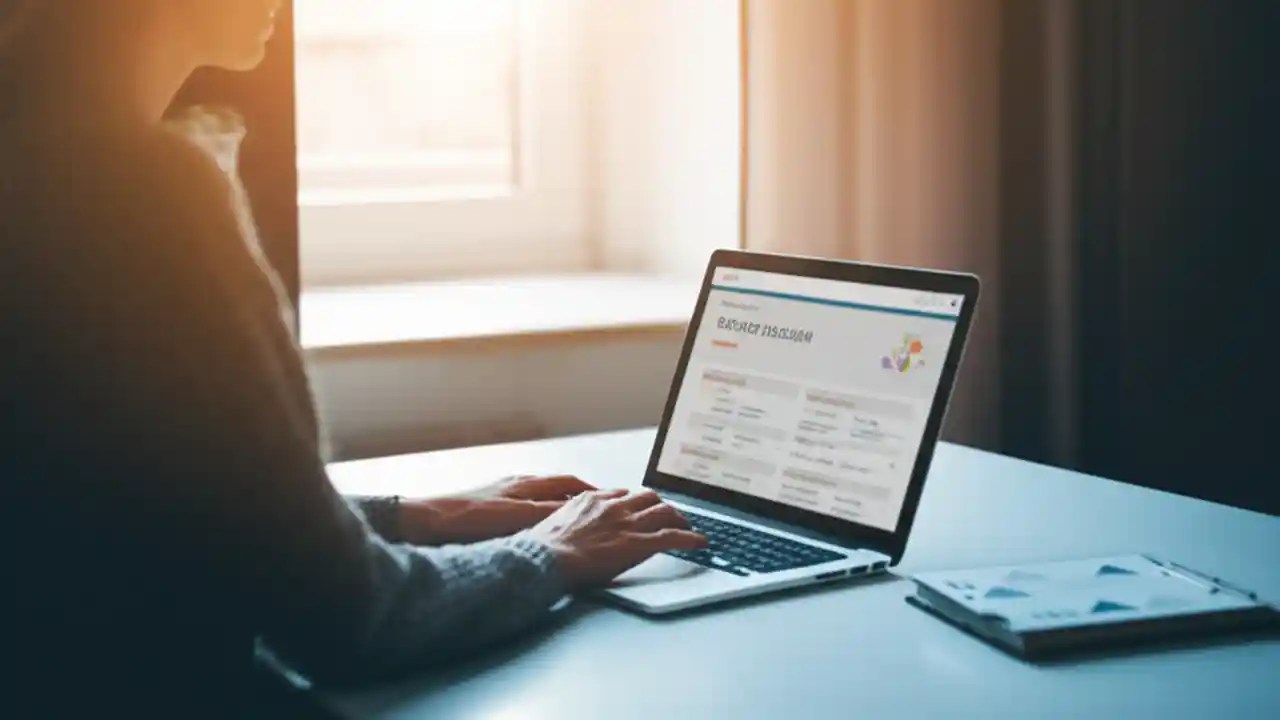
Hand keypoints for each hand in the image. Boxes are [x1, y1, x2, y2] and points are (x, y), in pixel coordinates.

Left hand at [396, 475, 604, 544]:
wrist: (429, 520)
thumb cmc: (469, 518)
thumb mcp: (515, 517)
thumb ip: (546, 513)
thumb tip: (577, 508)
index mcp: (527, 484)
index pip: (569, 483)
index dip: (592, 491)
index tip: (611, 498)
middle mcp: (517, 483)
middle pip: (556, 486)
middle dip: (579, 495)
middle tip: (598, 506)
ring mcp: (501, 492)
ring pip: (540, 495)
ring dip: (558, 503)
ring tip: (571, 515)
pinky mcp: (488, 503)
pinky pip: (523, 503)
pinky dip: (538, 511)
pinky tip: (534, 523)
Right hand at [526, 490, 706, 590]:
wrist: (547, 558)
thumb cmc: (543, 548)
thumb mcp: (553, 525)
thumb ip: (568, 521)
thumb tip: (566, 530)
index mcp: (592, 500)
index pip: (622, 494)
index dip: (633, 502)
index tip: (638, 507)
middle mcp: (614, 506)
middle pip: (647, 497)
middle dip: (660, 505)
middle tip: (667, 514)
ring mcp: (628, 523)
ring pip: (664, 512)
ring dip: (678, 518)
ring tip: (686, 525)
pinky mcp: (639, 542)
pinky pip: (672, 536)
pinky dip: (690, 538)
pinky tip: (700, 542)